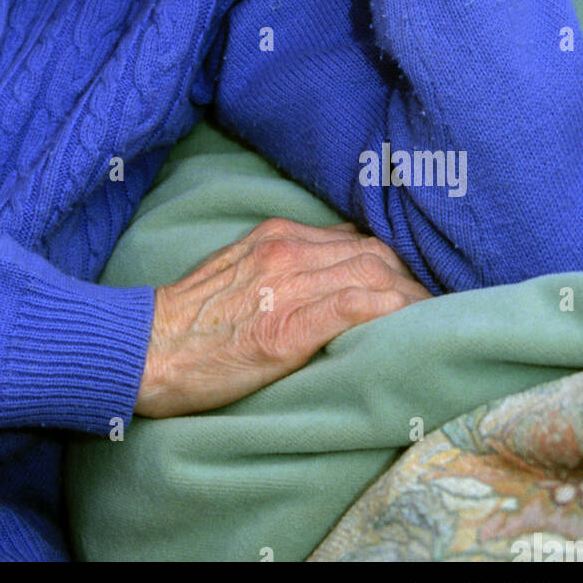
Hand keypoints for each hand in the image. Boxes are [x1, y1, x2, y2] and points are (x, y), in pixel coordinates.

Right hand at [135, 217, 431, 418]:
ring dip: (413, 300)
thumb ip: (282, 267)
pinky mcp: (288, 327)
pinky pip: (358, 306)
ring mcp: (288, 286)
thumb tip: (330, 276)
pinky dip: (393, 313)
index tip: (414, 287)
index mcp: (276, 236)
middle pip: (375, 254)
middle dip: (412, 280)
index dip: (393, 263)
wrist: (147, 347)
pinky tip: (412, 327)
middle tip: (435, 309)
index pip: (356, 239)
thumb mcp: (237, 272)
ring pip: (375, 276)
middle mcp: (287, 250)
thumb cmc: (190, 321)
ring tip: (435, 325)